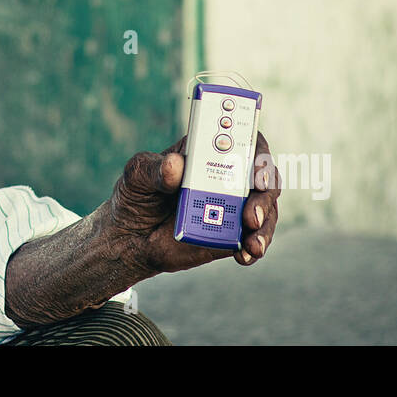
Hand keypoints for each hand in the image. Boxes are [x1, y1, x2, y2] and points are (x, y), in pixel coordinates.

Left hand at [100, 132, 280, 275]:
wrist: (131, 237)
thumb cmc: (138, 194)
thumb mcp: (138, 174)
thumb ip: (155, 168)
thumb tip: (174, 165)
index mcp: (209, 151)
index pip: (244, 140)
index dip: (257, 150)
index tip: (255, 167)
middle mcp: (229, 176)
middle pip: (264, 177)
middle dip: (264, 194)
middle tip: (250, 213)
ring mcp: (233, 206)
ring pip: (265, 210)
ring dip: (264, 225)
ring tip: (252, 244)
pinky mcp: (232, 235)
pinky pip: (253, 240)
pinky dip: (254, 247)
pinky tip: (243, 255)